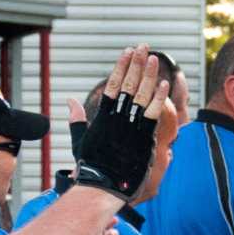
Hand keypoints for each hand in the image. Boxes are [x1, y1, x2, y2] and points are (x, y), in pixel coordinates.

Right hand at [73, 45, 174, 197]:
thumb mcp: (80, 140)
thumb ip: (77, 119)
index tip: (126, 52)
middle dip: (135, 64)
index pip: (112, 86)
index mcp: (102, 117)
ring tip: (153, 58)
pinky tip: (163, 83)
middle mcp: (116, 119)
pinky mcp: (142, 139)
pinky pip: (152, 114)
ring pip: (140, 96)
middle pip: (127, 85)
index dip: (120, 67)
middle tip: (142, 47)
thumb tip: (70, 101)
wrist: (102, 187)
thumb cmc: (91, 167)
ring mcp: (130, 128)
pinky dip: (157, 98)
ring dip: (147, 75)